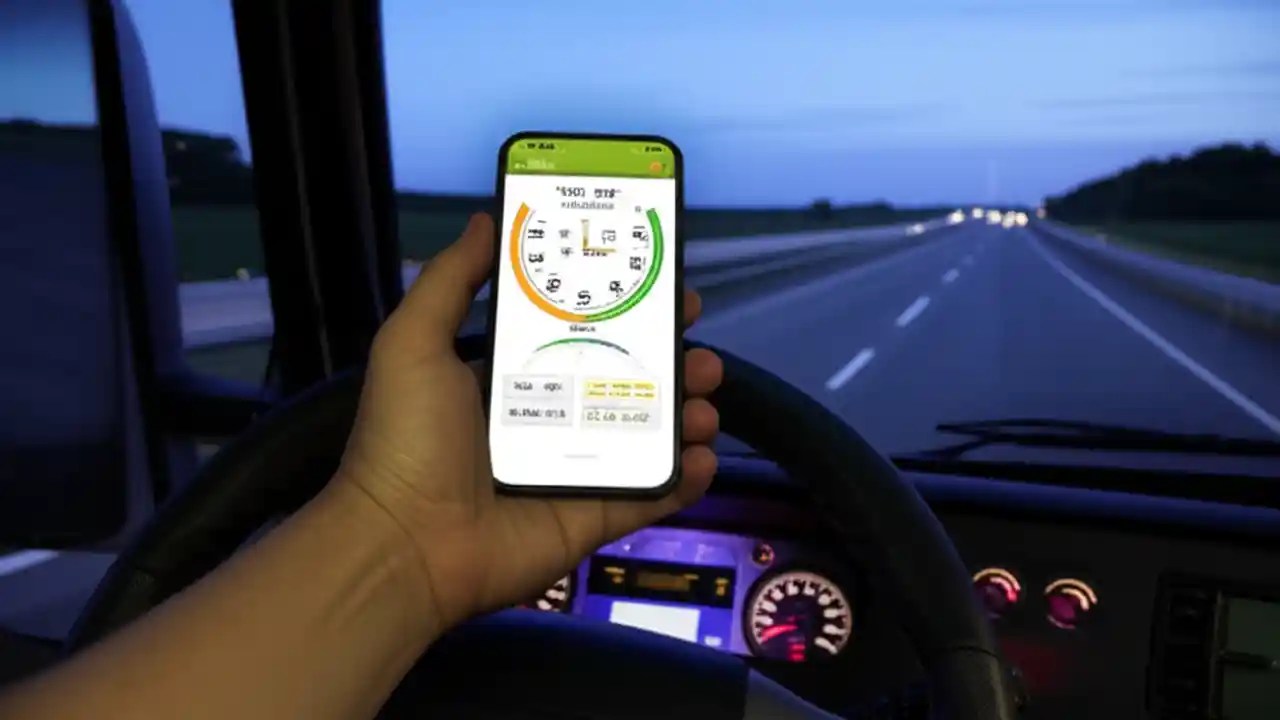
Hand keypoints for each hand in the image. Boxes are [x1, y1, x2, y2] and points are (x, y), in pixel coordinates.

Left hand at [333, 212, 722, 634]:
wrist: (404, 543)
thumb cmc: (407, 440)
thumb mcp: (413, 344)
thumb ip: (449, 280)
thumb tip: (486, 219)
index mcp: (510, 378)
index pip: (580, 333)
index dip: (623, 310)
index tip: (662, 286)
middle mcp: (549, 419)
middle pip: (627, 380)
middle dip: (671, 360)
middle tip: (698, 346)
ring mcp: (576, 471)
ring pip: (648, 434)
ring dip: (687, 413)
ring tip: (705, 400)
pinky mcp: (593, 517)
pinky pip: (651, 493)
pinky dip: (686, 477)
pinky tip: (703, 456)